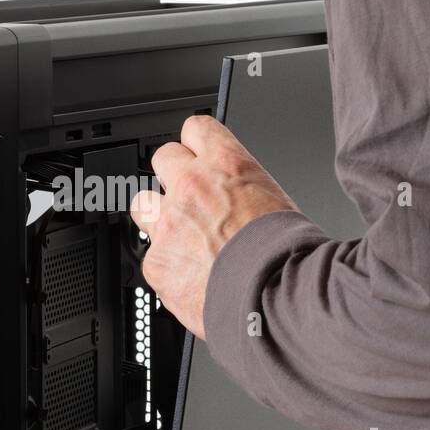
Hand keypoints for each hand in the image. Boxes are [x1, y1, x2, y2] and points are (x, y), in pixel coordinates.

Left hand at [130, 115, 296, 339]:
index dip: (198, 144)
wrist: (275, 300)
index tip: (198, 154)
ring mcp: (167, 224)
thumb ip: (242, 190)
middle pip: (163, 158)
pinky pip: (151, 255)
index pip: (196, 128)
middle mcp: (190, 186)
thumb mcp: (277, 202)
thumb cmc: (286, 256)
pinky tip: (191, 277)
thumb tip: (235, 198)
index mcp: (226, 164)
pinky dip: (168, 266)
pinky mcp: (156, 262)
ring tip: (183, 239)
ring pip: (142, 203)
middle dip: (175, 176)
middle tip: (190, 199)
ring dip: (159, 217)